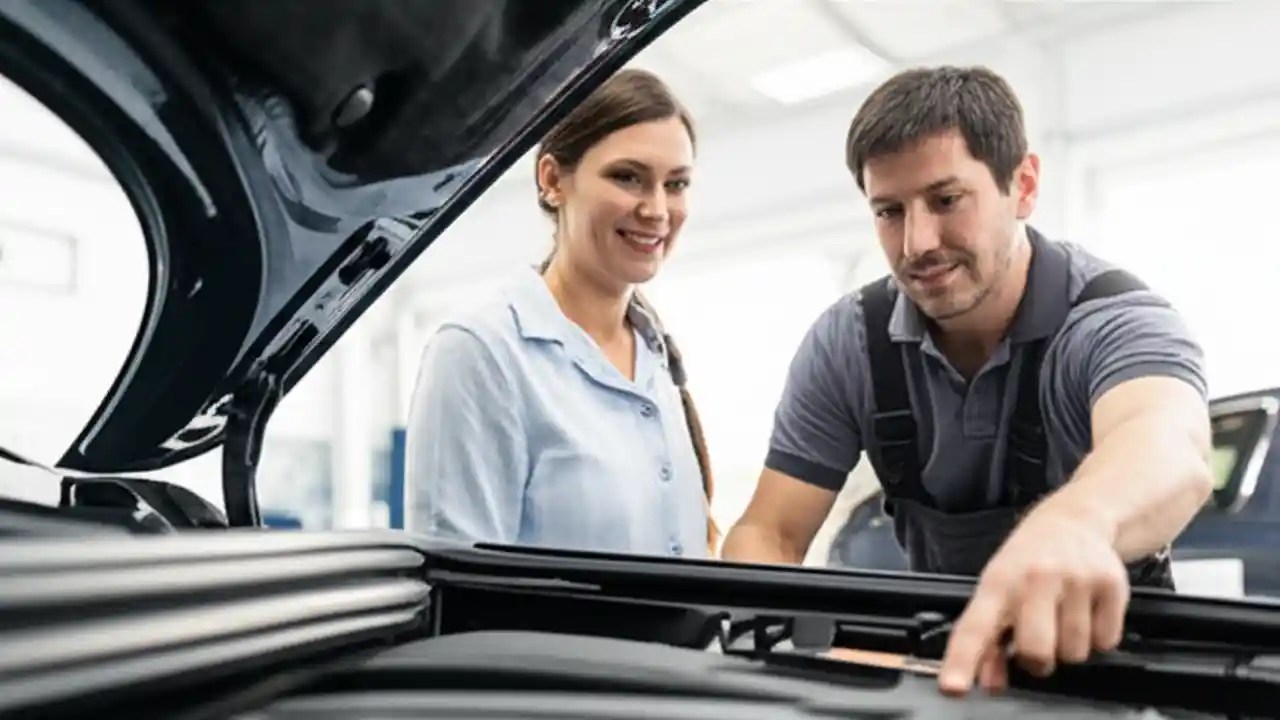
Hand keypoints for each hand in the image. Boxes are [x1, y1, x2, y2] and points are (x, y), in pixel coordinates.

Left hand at [937, 506, 1129, 695]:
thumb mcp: (997, 589)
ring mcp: (1076, 578)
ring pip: (1075, 652)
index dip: (963, 661)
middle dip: (1037, 660)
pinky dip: (1098, 636)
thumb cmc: (1027, 563)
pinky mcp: (1111, 583)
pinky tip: (1086, 610)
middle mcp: (1036, 577)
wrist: (1073, 520)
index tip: (953, 687)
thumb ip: (988, 640)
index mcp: (998, 582)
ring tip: (1062, 617)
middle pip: (1037, 650)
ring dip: (1068, 647)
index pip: (975, 627)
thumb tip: (989, 683)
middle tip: (1036, 642)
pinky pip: (1106, 641)